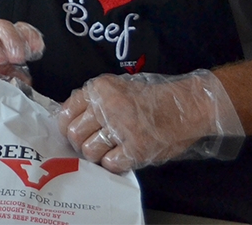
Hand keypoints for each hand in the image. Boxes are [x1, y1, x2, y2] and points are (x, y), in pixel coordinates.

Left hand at [58, 70, 243, 172]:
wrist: (186, 107)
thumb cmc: (150, 98)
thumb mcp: (116, 87)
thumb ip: (92, 101)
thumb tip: (69, 121)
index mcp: (98, 89)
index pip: (65, 113)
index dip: (67, 127)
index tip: (74, 133)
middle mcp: (107, 107)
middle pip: (75, 135)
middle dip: (81, 144)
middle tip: (93, 145)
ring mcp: (122, 128)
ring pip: (90, 151)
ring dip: (97, 155)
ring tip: (110, 150)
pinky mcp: (137, 148)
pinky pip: (110, 163)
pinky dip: (114, 163)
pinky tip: (123, 156)